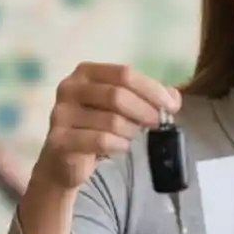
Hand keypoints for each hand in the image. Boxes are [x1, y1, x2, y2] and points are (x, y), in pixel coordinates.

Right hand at [30, 62, 180, 191]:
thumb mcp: (122, 108)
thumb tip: (174, 97)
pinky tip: (121, 147)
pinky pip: (101, 140)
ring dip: (131, 131)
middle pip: (117, 95)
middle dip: (145, 110)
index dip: (151, 89)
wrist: (64, 161)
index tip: (172, 106)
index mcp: (85, 72)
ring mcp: (61, 114)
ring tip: (133, 136)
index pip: (124, 73)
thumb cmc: (95, 127)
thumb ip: (147, 97)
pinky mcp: (59, 140)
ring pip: (111, 121)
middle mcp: (69, 88)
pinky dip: (119, 145)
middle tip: (157, 123)